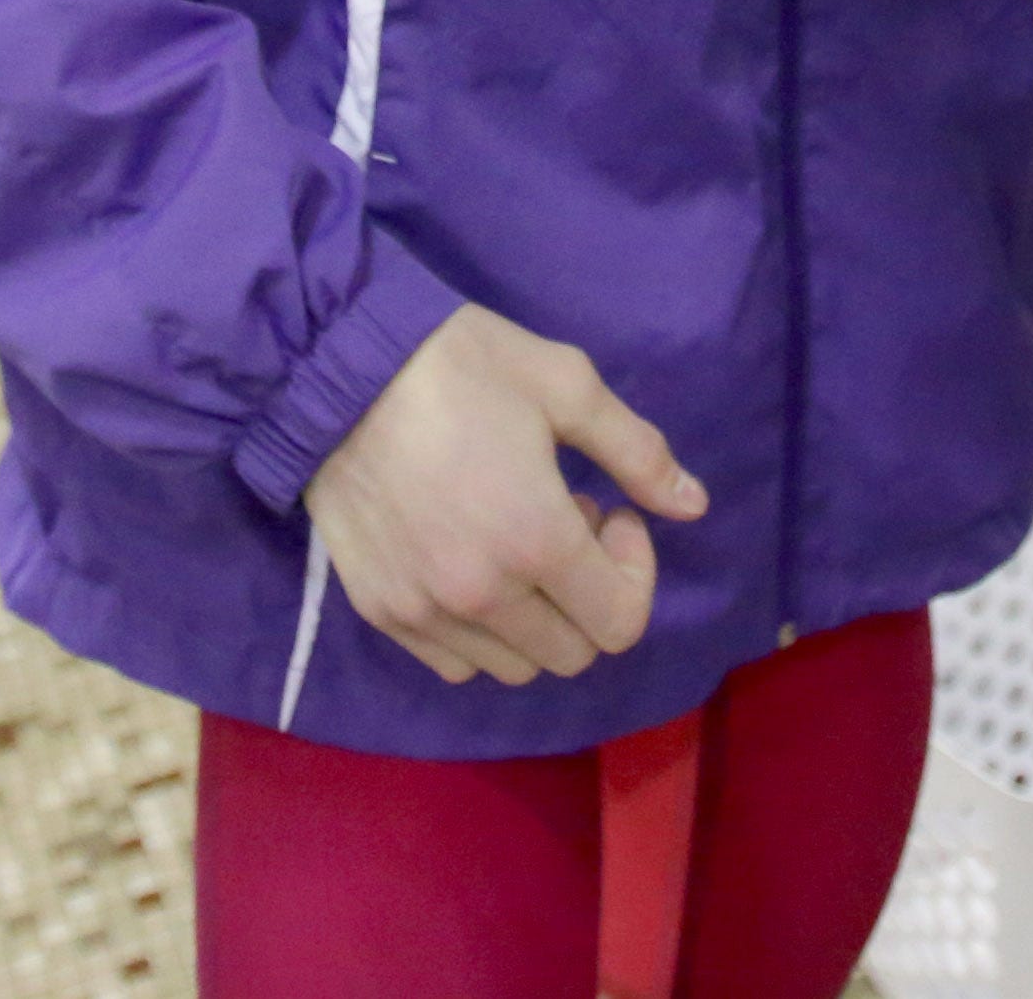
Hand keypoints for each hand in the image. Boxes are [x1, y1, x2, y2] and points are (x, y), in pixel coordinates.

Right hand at [302, 304, 706, 687]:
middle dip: (589, 593)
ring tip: (514, 537)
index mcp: (536, 542)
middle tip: (565, 519)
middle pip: (573, 653)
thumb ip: (639, 455)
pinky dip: (480, 631)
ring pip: (513, 665)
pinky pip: (453, 661)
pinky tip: (470, 560)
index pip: (621, 623)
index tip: (607, 509)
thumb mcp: (569, 388)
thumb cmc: (464, 367)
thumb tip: (693, 506)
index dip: (634, 570)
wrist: (338, 369)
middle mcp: (480, 596)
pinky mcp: (379, 612)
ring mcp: (423, 612)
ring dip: (535, 615)